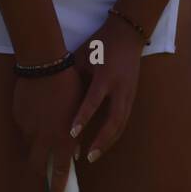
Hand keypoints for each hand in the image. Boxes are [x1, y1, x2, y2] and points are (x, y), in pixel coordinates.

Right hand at [12, 65, 82, 191]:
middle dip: (38, 170)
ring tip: (44, 128)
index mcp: (64, 137)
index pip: (58, 172)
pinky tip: (38, 109)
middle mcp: (44, 137)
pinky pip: (24, 127)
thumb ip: (76, 134)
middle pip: (36, 164)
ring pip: (30, 146)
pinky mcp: (18, 118)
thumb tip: (75, 152)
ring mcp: (29, 128)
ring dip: (36, 144)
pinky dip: (31, 125)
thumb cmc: (70, 85)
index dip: (55, 190)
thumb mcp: (79, 110)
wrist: (46, 66)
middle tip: (41, 173)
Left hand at [69, 13, 145, 163]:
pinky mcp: (132, 96)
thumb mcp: (83, 58)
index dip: (83, 117)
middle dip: (102, 139)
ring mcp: (129, 93)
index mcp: (106, 76)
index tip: (71, 134)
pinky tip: (103, 144)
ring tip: (94, 156)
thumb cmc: (100, 44)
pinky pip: (124, 119)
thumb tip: (58, 103)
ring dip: (108, 141)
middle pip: (115, 119)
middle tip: (87, 156)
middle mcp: (121, 87)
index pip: (94, 100)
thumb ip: (75, 80)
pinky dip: (113, 133)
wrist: (127, 34)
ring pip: (122, 123)